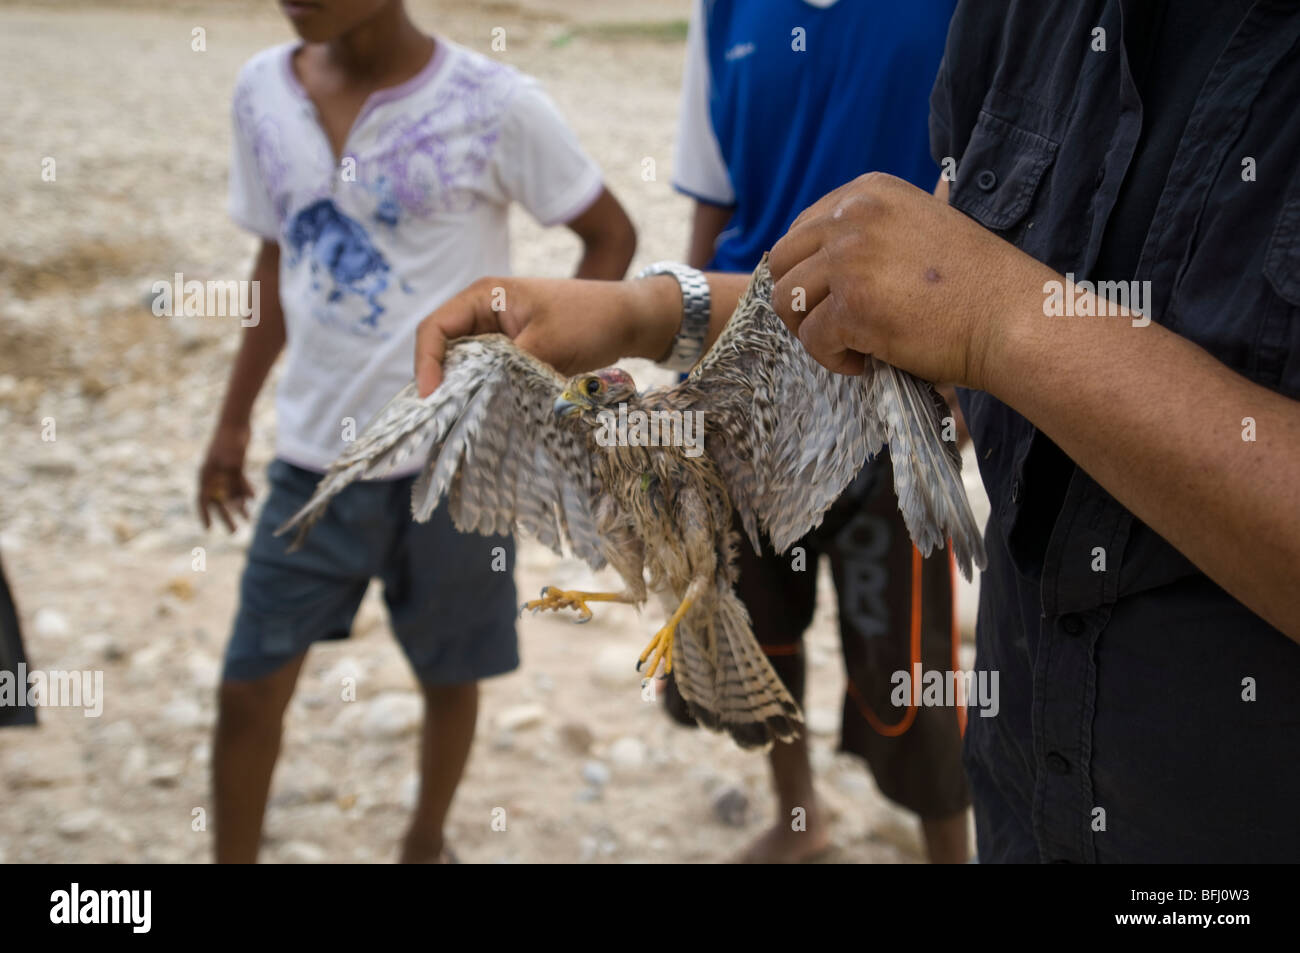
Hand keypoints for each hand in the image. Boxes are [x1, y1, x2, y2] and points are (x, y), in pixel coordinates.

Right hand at [198, 424, 253, 531]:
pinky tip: (253, 499)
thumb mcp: (232, 466)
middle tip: (234, 532)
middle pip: (218, 501)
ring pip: (231, 493)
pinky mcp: (235, 465)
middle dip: (226, 517)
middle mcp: (213, 475)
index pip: (202, 500)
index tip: (208, 530)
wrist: (236, 423)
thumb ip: (234, 485)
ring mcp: (224, 470)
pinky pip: (239, 483)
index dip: (205, 515)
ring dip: (239, 506)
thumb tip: (237, 506)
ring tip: (248, 520)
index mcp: (206, 475)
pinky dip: (245, 491)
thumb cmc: (229, 443)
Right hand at [414, 276, 679, 395]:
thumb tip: (478, 398)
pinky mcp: (512, 353)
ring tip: (458, 424)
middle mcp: (483, 313)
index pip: (435, 329)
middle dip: (440, 383)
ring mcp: (496, 334)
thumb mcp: (548, 343)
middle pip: (443, 350)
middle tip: (441, 421)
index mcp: (484, 296)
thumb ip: (510, 367)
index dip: (426, 364)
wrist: (628, 319)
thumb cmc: (591, 319)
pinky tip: (485, 417)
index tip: (432, 399)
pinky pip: (486, 375)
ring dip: (461, 392)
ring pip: (464, 367)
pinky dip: (483, 394)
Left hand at [768, 172, 1051, 388]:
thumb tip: (818, 262)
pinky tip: (866, 362)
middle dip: (800, 301)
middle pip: (781, 262)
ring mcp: (850, 259)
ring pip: (787, 301)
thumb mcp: (918, 228)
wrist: (1011, 318)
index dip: (810, 272)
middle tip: (833, 327)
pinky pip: (812, 339)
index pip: (801, 229)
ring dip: (811, 330)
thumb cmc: (973, 285)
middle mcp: (854, 216)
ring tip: (850, 345)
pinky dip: (833, 359)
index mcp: (869, 192)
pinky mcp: (853, 306)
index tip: (837, 298)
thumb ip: (869, 233)